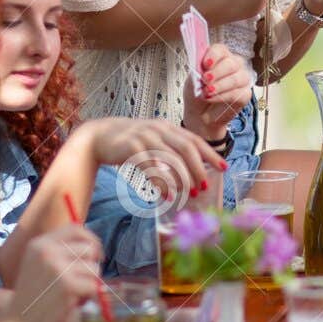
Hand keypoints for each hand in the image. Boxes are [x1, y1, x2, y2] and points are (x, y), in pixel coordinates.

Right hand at [0, 224, 100, 321]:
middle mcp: (47, 251)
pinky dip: (88, 298)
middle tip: (80, 282)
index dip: (91, 240)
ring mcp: (57, 268)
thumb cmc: (32, 299)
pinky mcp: (68, 286)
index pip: (75, 228)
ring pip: (94, 269)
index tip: (95, 255)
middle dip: (92, 267)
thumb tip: (93, 245)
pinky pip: (94, 287)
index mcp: (39, 244)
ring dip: (89, 285)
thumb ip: (60, 252)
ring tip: (71, 296)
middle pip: (90, 249)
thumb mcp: (38, 266)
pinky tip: (72, 305)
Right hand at [79, 117, 222, 201]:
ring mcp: (144, 137)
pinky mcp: (131, 147)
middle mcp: (158, 129)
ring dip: (181, 177)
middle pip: (185, 148)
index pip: (194, 139)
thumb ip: (170, 149)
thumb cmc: (129, 142)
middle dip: (198, 168)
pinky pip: (150, 167)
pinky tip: (167, 194)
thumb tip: (192, 171)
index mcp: (167, 127)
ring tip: (188, 193)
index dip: (210, 154)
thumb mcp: (152, 139)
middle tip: (203, 186)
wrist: (99, 136)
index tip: (223, 167)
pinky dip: (161, 182)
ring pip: (170, 158)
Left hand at [181, 42, 250, 140]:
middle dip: (217, 72)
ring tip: (206, 92)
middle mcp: (233, 65)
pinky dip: (223, 96)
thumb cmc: (196, 93)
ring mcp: (241, 79)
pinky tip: (212, 98)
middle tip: (205, 80)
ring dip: (220, 86)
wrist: (199, 114)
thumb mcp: (192, 80)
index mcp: (219, 57)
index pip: (220, 50)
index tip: (205, 64)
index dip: (214, 56)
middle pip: (231, 63)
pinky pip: (238, 93)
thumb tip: (201, 64)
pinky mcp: (245, 94)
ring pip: (237, 78)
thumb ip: (197, 70)